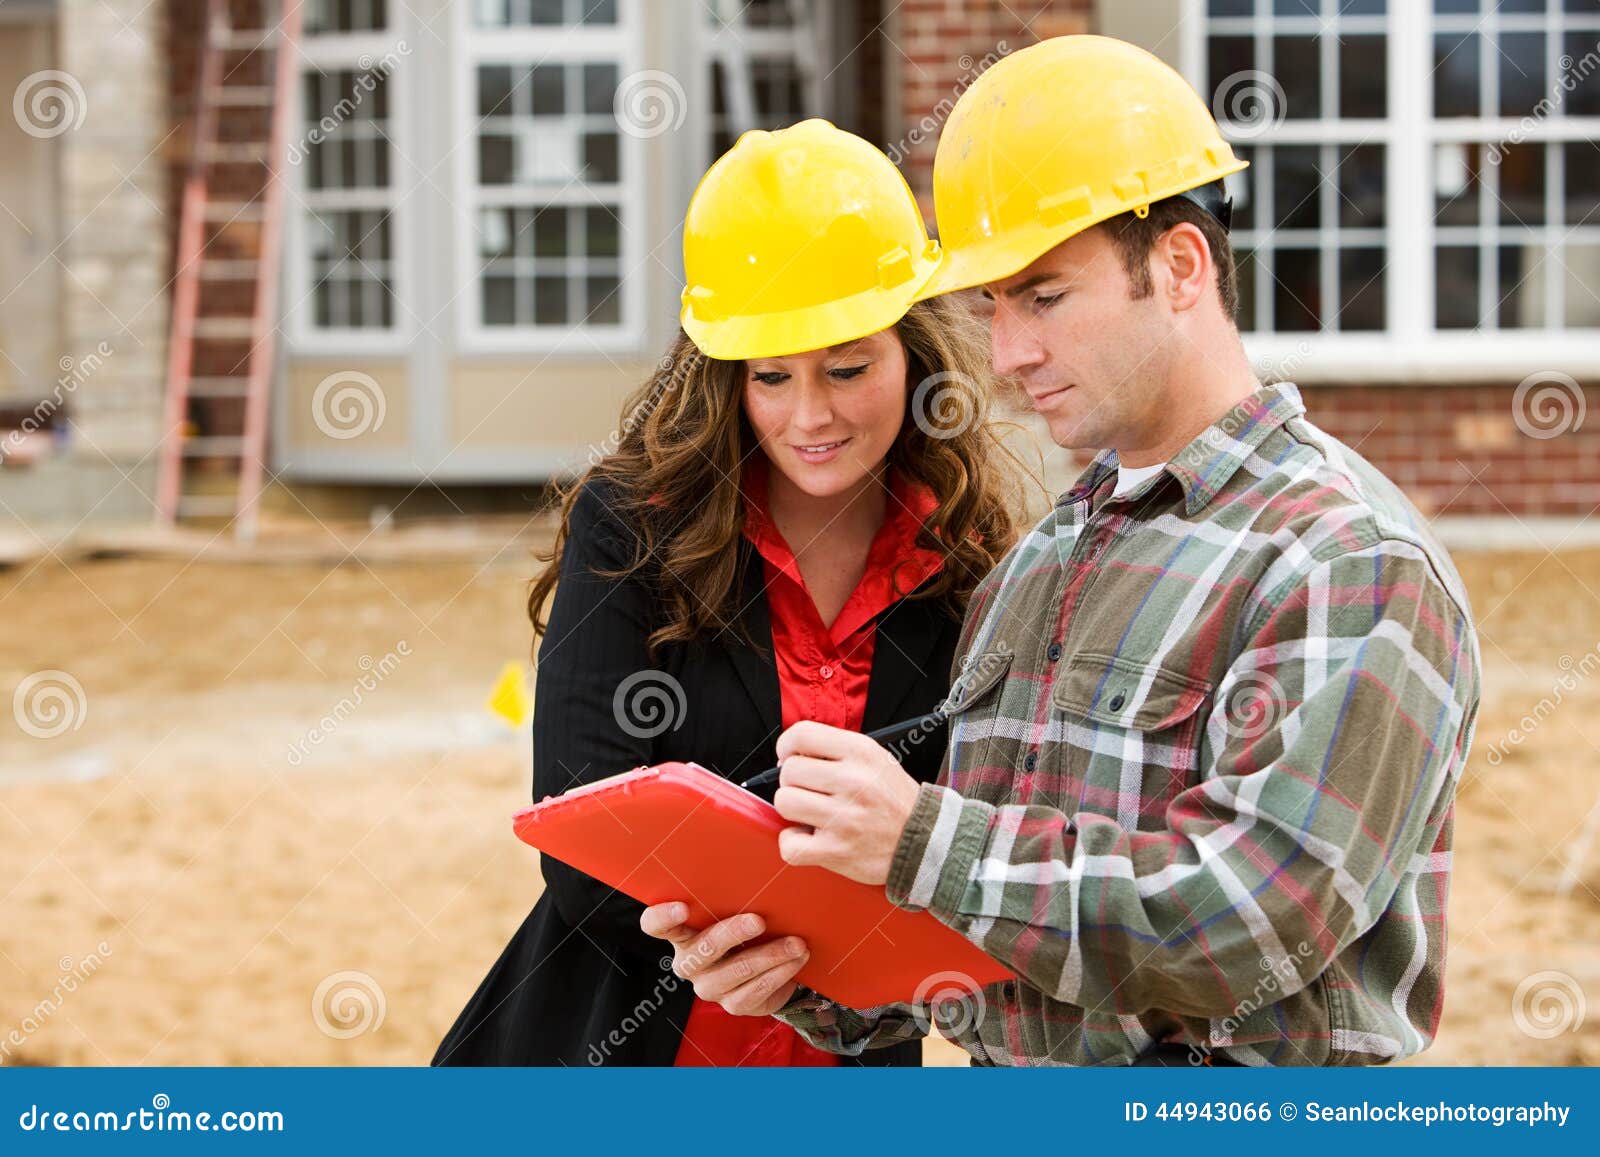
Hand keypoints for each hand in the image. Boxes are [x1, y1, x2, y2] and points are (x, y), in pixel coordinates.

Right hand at [639, 903, 808, 1015]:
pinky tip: (796, 960)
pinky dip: (779, 973)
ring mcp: (709, 986)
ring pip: (736, 971)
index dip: (662, 918)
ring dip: (770, 955)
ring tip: (796, 943)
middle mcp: (689, 961)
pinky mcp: (733, 1004)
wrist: (771, 967)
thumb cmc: (748, 925)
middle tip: (759, 920)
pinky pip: (755, 991)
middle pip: (702, 949)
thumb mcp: (737, 907)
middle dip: (732, 933)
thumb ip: (733, 891)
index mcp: (682, 932)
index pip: (654, 925)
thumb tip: (757, 854)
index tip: (682, 908)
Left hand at [771, 720, 921, 885]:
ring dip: (793, 810)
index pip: (802, 734)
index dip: (787, 746)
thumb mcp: (874, 759)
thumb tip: (787, 756)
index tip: (789, 756)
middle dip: (794, 781)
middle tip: (812, 791)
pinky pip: (789, 844)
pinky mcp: (836, 851)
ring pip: (785, 802)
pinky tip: (810, 838)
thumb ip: (835, 750)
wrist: (925, 841)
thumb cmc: (893, 800)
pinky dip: (793, 843)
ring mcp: (844, 818)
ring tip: (812, 814)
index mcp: (861, 753)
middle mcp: (853, 782)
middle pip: (789, 770)